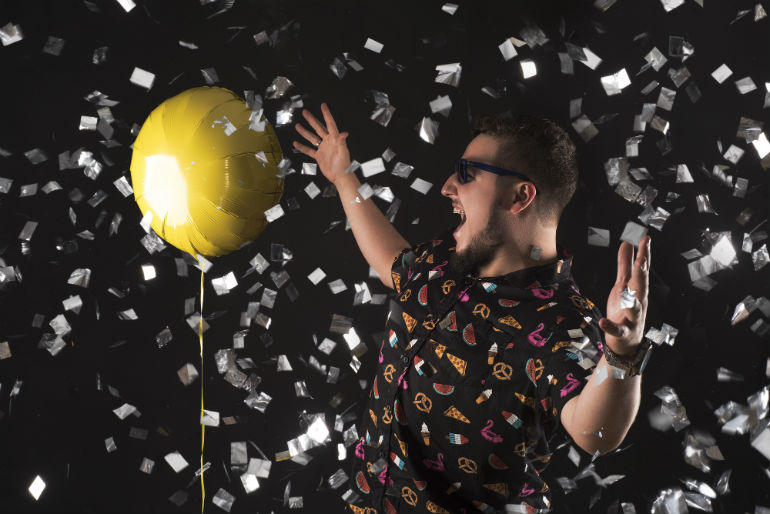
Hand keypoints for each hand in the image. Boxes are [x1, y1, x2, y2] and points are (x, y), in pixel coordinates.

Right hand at [292, 103, 350, 184]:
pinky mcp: (319, 156)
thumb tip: (344, 133)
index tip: (323, 106)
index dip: (326, 114)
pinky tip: (296, 143)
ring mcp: (323, 149)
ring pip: (312, 138)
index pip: (330, 124)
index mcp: (334, 139)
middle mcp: (328, 142)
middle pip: (318, 128)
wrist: (340, 177)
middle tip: (305, 112)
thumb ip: (342, 142)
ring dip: (305, 132)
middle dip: (312, 120)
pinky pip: (309, 150)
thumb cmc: (344, 166)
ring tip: (297, 125)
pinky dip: (302, 147)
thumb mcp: (343, 153)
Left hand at [598, 235, 650, 357]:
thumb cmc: (625, 311)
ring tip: (626, 292)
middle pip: (642, 287)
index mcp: (638, 290)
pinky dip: (611, 326)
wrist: (626, 343)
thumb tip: (627, 243)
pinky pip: (618, 330)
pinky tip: (603, 322)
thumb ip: (625, 265)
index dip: (644, 255)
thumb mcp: (622, 285)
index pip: (643, 271)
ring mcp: (633, 319)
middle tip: (642, 259)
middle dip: (642, 274)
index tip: (646, 238)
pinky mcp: (623, 333)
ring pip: (635, 309)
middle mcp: (639, 303)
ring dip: (632, 301)